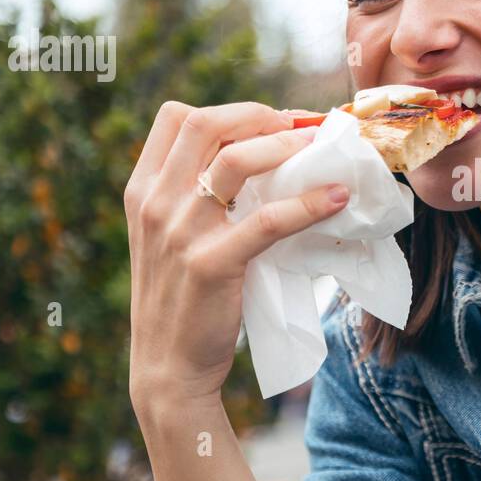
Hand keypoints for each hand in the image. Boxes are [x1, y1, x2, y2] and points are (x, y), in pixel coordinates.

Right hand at [123, 101, 348, 415]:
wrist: (167, 368)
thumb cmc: (182, 297)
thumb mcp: (170, 237)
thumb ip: (195, 197)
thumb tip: (263, 158)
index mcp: (142, 191)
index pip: (176, 118)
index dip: (229, 111)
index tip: (269, 122)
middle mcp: (155, 204)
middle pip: (206, 124)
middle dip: (260, 116)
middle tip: (301, 128)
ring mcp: (180, 233)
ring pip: (237, 161)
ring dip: (286, 146)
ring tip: (322, 150)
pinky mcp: (212, 264)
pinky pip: (269, 219)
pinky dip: (309, 203)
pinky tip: (337, 199)